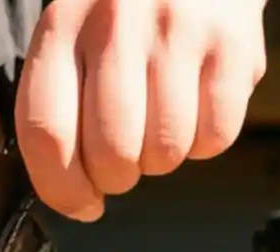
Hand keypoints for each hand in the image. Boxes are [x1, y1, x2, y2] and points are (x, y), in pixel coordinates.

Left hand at [17, 0, 266, 220]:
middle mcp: (115, 22)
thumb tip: (75, 198)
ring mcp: (178, 29)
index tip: (82, 204)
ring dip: (161, 159)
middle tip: (123, 161)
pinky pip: (216, 136)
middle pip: (111, 153)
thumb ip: (56, 109)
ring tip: (157, 124)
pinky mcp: (232, 41)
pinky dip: (204, 141)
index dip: (62, 189)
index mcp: (60, 27)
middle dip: (117, 178)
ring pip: (165, 152)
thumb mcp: (70, 39)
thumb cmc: (119, 18)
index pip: (46, 135)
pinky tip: (194, 107)